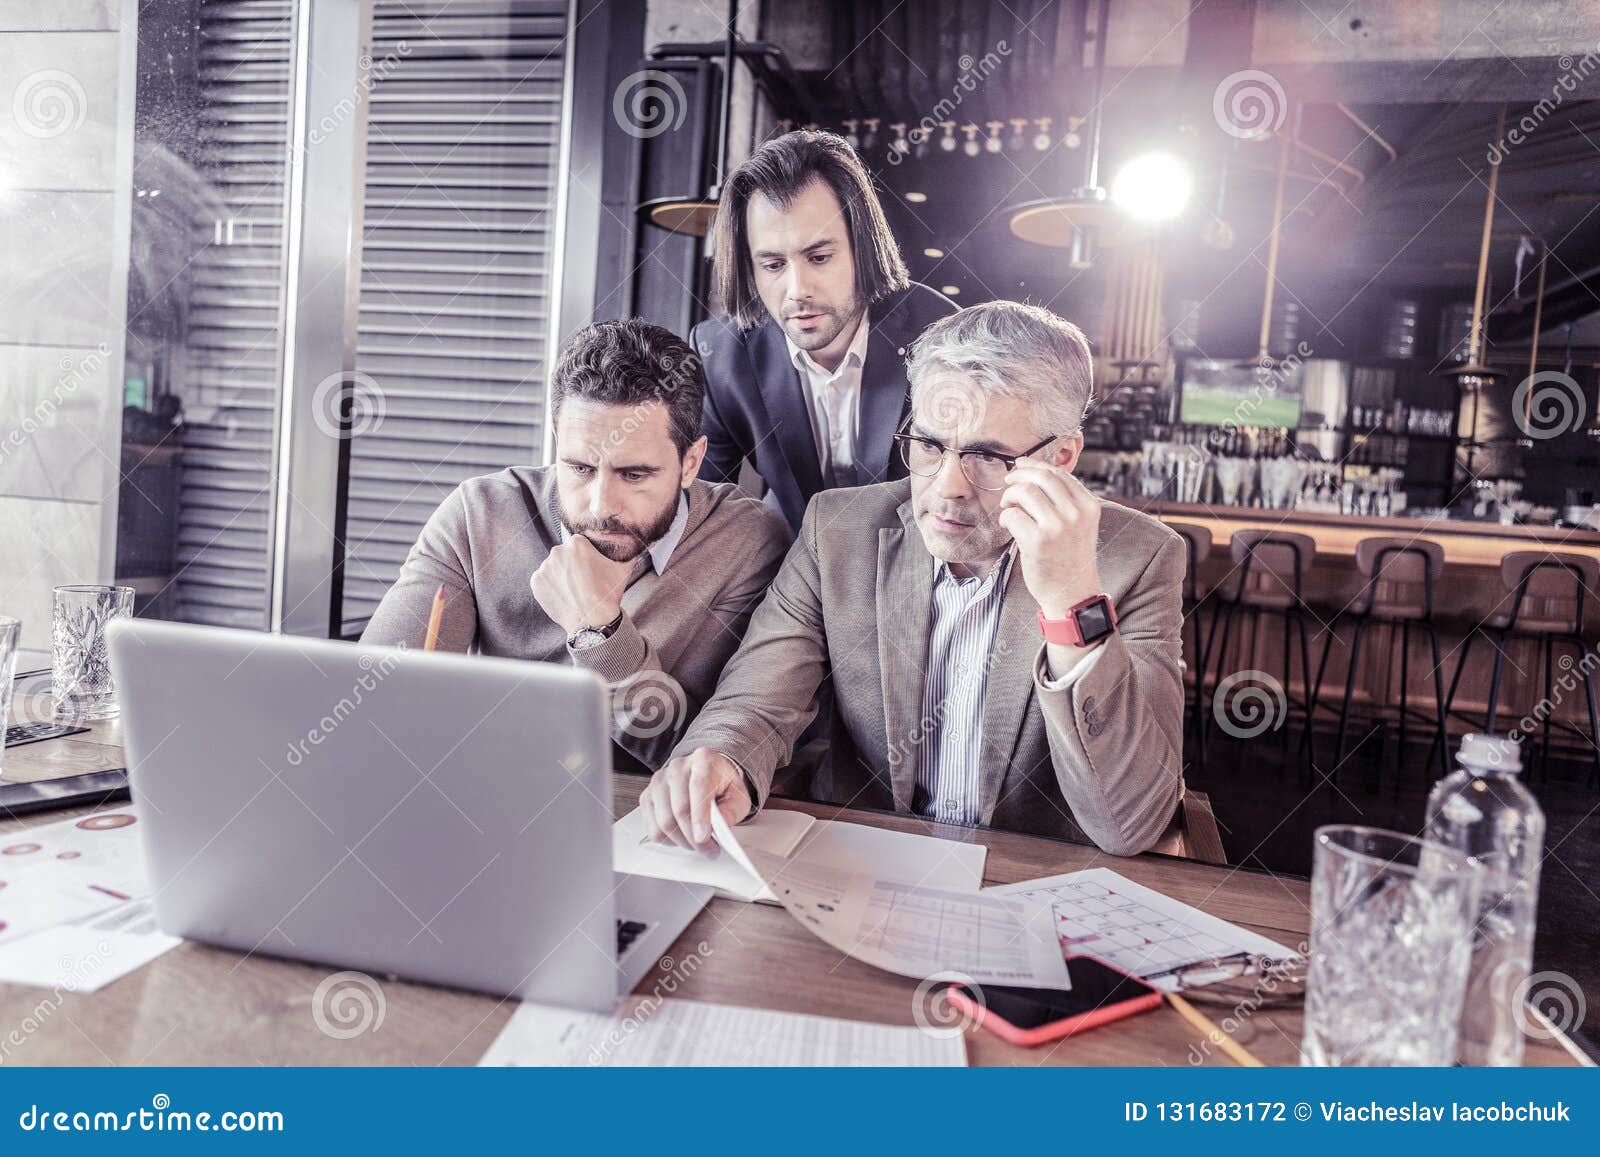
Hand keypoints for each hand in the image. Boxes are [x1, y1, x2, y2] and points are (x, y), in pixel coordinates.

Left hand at [529, 535, 632, 635]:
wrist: (592, 622)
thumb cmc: (608, 594)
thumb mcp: (623, 568)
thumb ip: (628, 550)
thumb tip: (636, 541)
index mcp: (577, 543)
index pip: (579, 544)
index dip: (586, 557)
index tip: (590, 569)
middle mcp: (557, 551)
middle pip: (564, 555)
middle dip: (572, 565)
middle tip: (583, 581)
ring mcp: (544, 567)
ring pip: (553, 567)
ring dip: (561, 576)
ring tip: (573, 590)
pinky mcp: (536, 582)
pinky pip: (544, 580)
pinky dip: (551, 586)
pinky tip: (564, 595)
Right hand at [640, 747, 752, 852]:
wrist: (707, 775)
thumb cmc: (722, 786)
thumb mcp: (738, 797)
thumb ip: (731, 811)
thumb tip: (718, 828)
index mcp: (703, 761)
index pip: (698, 787)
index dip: (700, 816)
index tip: (704, 837)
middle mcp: (677, 768)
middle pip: (679, 808)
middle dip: (694, 837)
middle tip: (709, 850)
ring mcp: (659, 781)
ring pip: (664, 821)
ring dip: (682, 840)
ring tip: (696, 844)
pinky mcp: (647, 796)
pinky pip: (652, 827)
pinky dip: (668, 839)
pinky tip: (681, 837)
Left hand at [997, 460, 1103, 617]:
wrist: (1072, 594)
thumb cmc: (1070, 558)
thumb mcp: (1079, 524)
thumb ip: (1065, 500)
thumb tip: (1034, 471)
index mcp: (1089, 505)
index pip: (1058, 473)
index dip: (1034, 465)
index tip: (1020, 466)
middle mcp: (1076, 513)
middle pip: (1040, 477)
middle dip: (1018, 476)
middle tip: (1007, 482)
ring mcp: (1057, 527)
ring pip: (1024, 492)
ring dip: (1009, 497)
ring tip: (1008, 507)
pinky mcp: (1037, 541)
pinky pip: (1012, 514)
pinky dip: (1005, 517)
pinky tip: (1008, 525)